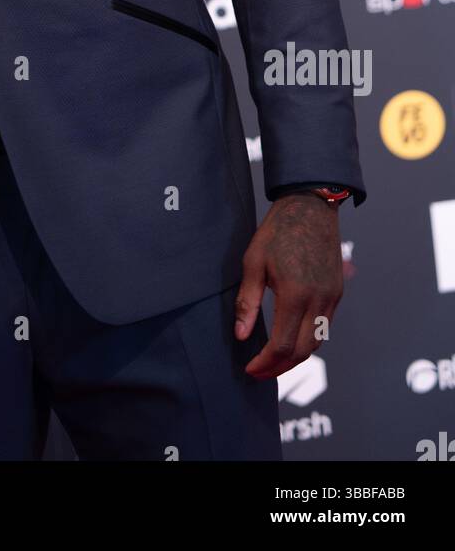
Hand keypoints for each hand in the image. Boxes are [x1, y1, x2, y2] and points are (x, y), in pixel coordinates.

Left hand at [234, 192, 343, 379]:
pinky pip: (324, 328)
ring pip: (316, 343)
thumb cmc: (278, 231)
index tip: (250, 368)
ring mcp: (331, 298)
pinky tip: (291, 340)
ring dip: (295, 358)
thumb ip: (247, 301)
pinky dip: (308, 341)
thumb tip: (241, 335)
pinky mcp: (337, 292)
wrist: (310, 206)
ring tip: (273, 361)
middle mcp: (318, 300)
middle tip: (259, 371)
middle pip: (302, 352)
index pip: (282, 346)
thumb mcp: (253, 262)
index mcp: (295, 294)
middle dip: (279, 368)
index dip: (265, 363)